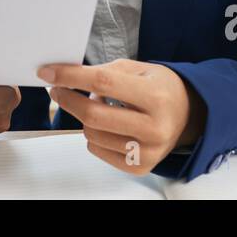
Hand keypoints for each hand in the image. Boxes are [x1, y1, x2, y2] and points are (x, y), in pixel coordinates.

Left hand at [39, 59, 205, 174]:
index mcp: (155, 97)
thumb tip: (66, 75)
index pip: (103, 83)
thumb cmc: (161, 88)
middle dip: (67, 99)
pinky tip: (107, 124)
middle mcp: (154, 127)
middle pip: (93, 115)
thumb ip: (105, 71)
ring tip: (98, 105)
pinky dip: (94, 135)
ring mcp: (148, 151)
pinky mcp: (140, 166)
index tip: (48, 72)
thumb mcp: (140, 69)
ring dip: (85, 117)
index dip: (70, 77)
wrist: (189, 116)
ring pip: (92, 135)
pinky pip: (98, 150)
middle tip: (58, 88)